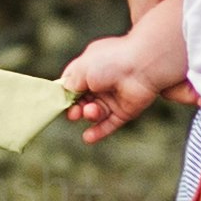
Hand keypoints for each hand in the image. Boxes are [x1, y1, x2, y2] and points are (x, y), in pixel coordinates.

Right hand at [61, 5, 187, 140]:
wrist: (143, 67)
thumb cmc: (110, 62)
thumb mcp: (82, 69)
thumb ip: (69, 84)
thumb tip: (63, 93)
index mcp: (90, 68)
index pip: (72, 84)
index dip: (64, 94)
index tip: (58, 102)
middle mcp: (101, 83)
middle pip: (81, 101)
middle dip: (75, 108)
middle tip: (74, 112)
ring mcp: (113, 97)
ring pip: (94, 113)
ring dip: (89, 115)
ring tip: (91, 111)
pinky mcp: (125, 111)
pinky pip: (109, 125)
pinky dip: (98, 132)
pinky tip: (88, 137)